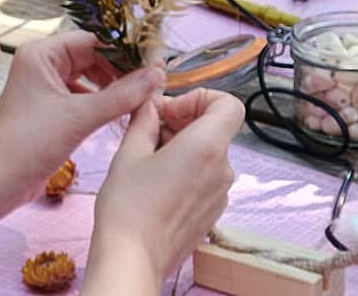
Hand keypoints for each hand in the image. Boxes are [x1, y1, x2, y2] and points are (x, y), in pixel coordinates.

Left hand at [0, 31, 164, 203]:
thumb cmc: (31, 143)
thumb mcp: (81, 117)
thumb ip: (122, 95)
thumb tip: (157, 75)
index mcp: (40, 54)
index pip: (91, 41)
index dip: (124, 51)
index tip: (154, 62)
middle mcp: (40, 63)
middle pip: (91, 56)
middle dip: (120, 69)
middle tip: (152, 82)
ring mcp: (44, 85)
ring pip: (87, 76)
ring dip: (112, 86)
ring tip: (140, 97)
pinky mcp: (48, 107)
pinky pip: (81, 95)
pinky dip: (100, 101)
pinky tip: (119, 112)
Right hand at [86, 89, 242, 287]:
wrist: (133, 258)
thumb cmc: (128, 206)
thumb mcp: (129, 153)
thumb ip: (144, 121)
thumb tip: (149, 104)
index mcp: (206, 148)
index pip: (228, 105)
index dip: (200, 98)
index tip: (170, 110)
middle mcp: (221, 170)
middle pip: (214, 129)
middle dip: (183, 121)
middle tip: (147, 129)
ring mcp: (220, 193)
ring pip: (208, 153)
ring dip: (182, 145)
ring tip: (146, 158)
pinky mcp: (213, 211)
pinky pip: (206, 177)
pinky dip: (186, 168)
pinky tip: (156, 181)